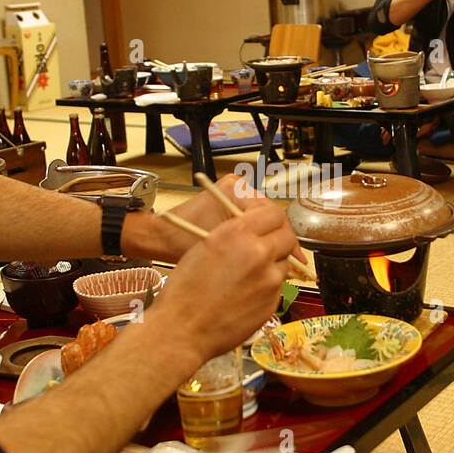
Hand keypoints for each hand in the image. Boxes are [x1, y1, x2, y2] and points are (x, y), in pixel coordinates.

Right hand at [148, 205, 298, 358]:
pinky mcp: (272, 302)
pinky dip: (267, 287)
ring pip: (284, 263)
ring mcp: (269, 279)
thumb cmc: (183, 292)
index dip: (272, 219)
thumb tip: (252, 230)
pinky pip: (277, 287)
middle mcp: (258, 253)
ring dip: (273, 265)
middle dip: (279, 240)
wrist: (181, 331)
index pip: (273, 214)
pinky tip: (246, 294)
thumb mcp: (203, 247)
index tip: (267, 225)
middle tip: (267, 246)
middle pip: (287, 237)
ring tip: (248, 276)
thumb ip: (234, 235)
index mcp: (237, 234)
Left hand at [151, 174, 303, 265]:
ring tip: (282, 264)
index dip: (287, 240)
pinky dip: (259, 241)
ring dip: (272, 243)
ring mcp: (233, 197)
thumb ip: (256, 251)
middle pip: (272, 218)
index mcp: (236, 191)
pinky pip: (252, 225)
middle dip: (283, 242)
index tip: (294, 258)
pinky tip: (265, 259)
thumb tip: (287, 260)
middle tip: (294, 264)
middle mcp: (238, 189)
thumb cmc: (181, 240)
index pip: (273, 215)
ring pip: (264, 223)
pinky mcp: (228, 208)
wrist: (159, 238)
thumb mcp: (223, 246)